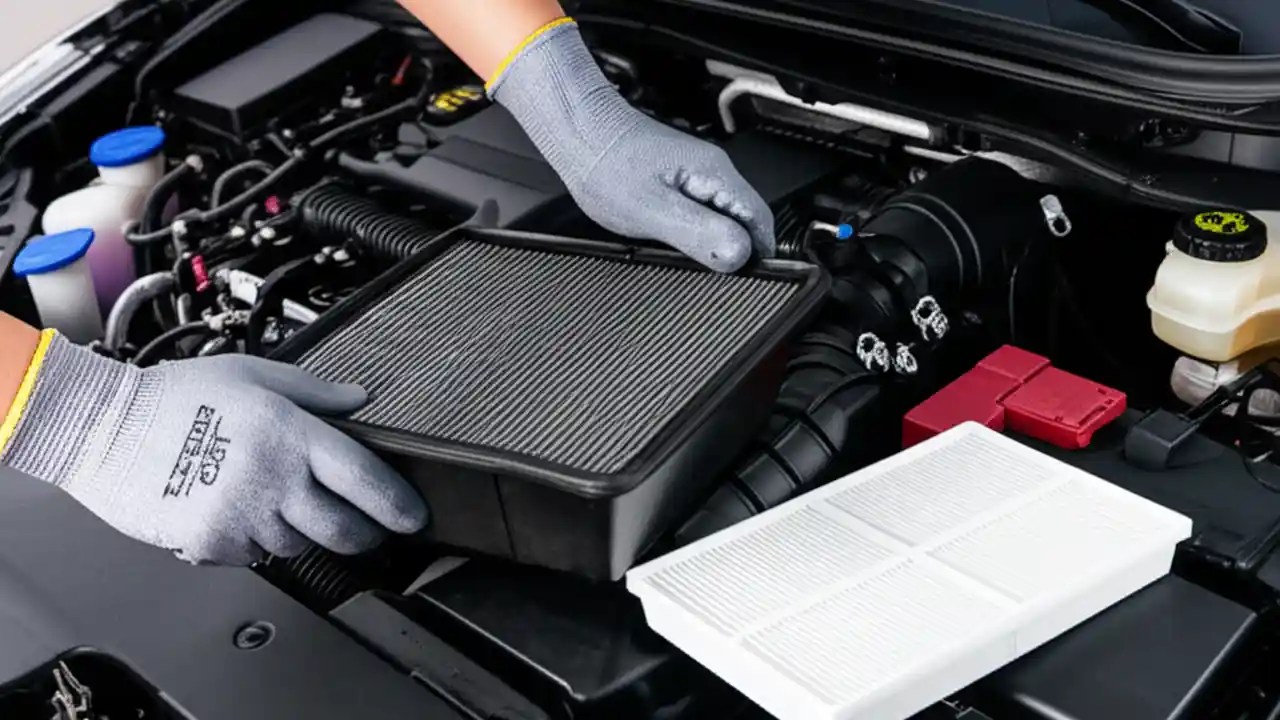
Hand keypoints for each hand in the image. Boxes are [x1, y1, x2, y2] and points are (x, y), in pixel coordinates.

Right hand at [0, 334, 428, 564]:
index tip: (413, 517)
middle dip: (365, 534)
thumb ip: (316, 391)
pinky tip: (239, 510)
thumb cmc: (172, 396)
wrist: (100, 427)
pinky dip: (257, 542)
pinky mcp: (214, 543)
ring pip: (301, 545)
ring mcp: (244, 515)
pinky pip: (256, 556)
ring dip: (303, 532)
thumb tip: (362, 397)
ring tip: (275, 501)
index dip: (399, 505)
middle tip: (366, 528)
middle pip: (345, 529)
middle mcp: (274, 477)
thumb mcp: (254, 375)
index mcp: (291, 432)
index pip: (367, 479)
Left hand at [490, 20, 773, 272]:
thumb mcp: (652, 210)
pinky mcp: (681, 178)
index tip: (748, 279)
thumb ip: (699, 233)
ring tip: (694, 260)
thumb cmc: (604, 165)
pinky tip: (678, 241)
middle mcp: (713, 170)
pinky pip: (705, 210)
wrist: (578, 132)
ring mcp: (698, 173)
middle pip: (747, 220)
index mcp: (715, 175)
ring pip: (726, 216)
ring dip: (717, 242)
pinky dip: (699, 231)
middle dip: (738, 251)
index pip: (761, 220)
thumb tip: (740, 254)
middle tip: (714, 277)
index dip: (760, 254)